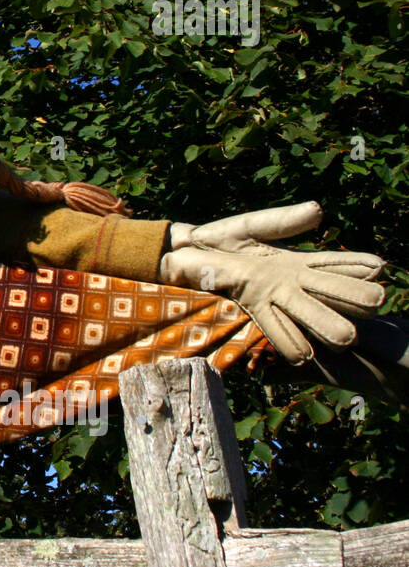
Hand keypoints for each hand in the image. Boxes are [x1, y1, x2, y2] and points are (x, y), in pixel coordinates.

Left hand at [159, 202, 383, 362]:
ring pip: (307, 314)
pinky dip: (289, 341)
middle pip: (330, 292)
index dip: (359, 267)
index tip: (379, 269)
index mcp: (298, 262)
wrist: (186, 252)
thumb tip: (318, 211)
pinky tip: (305, 355)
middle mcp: (292, 283)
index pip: (337, 265)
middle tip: (375, 305)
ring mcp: (274, 297)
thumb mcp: (256, 225)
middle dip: (353, 300)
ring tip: (346, 338)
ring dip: (325, 325)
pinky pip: (275, 328)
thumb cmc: (222, 237)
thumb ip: (286, 221)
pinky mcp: (252, 306)